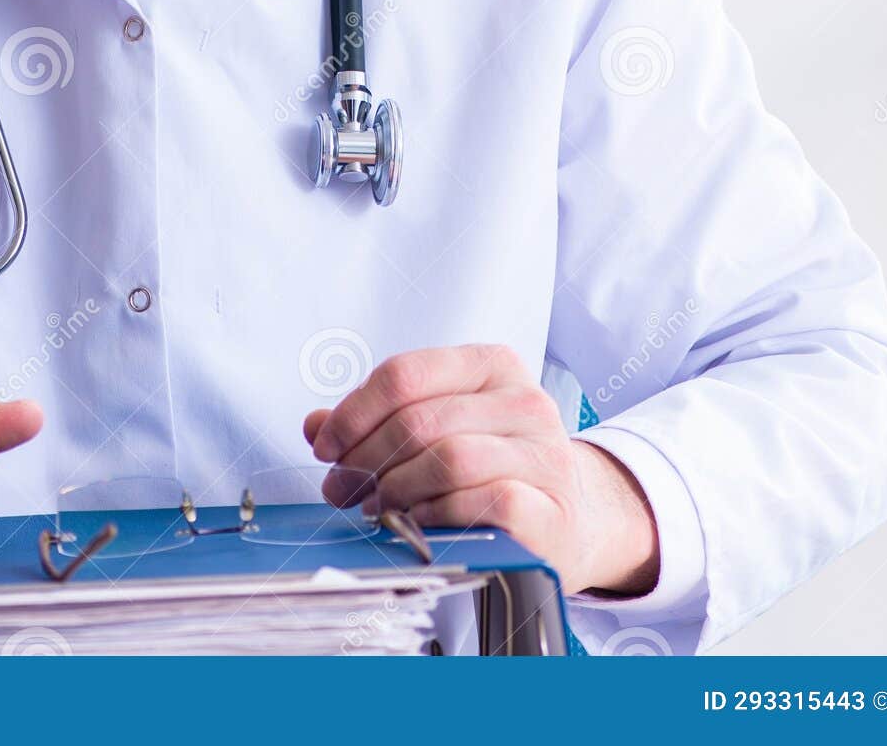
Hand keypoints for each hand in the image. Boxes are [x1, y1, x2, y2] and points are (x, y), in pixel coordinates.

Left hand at [303, 344, 657, 595]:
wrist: (570, 520)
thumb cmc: (495, 467)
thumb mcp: (441, 427)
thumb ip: (378, 421)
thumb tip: (316, 425)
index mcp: (492, 365)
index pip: (405, 374)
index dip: (353, 412)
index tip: (326, 445)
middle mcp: (524, 401)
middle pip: (419, 420)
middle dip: (365, 458)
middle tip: (340, 487)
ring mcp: (544, 454)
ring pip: (448, 458)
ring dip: (396, 489)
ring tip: (377, 507)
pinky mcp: (551, 507)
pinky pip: (482, 502)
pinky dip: (438, 513)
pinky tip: (420, 522)